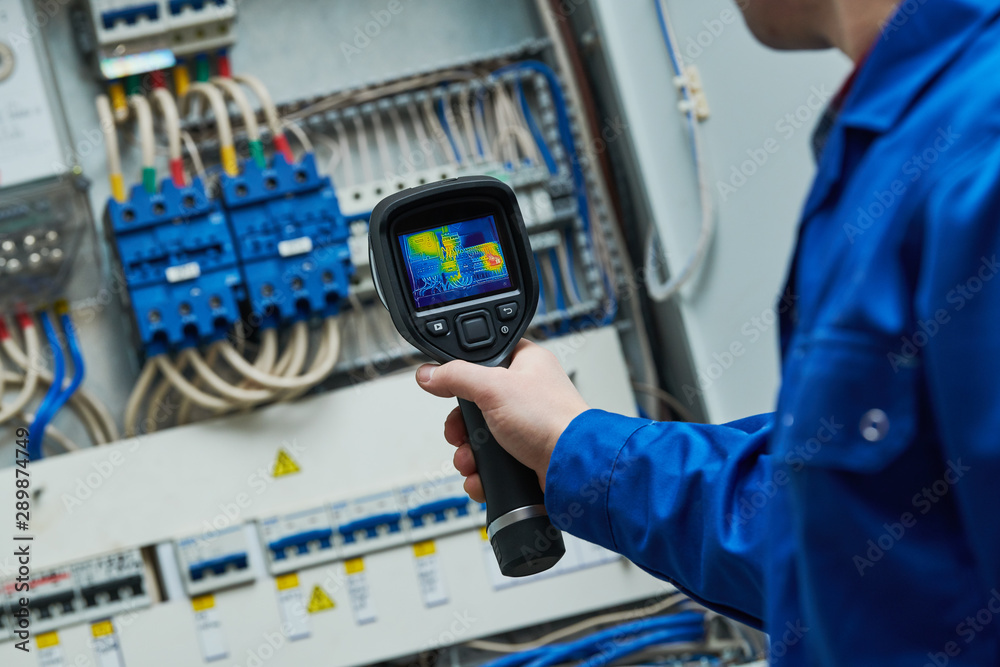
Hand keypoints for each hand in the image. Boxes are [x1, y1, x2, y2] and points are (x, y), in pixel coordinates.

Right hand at [415, 340, 588, 501]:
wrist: (572, 468)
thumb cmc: (551, 419)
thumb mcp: (494, 387)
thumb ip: (456, 376)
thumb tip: (429, 374)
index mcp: (525, 364)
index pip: (484, 360)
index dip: (463, 376)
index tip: (449, 390)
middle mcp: (526, 393)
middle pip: (475, 405)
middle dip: (461, 427)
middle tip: (459, 434)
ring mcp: (525, 426)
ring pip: (480, 437)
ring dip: (467, 453)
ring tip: (470, 461)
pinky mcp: (524, 455)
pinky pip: (491, 462)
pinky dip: (481, 472)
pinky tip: (480, 476)